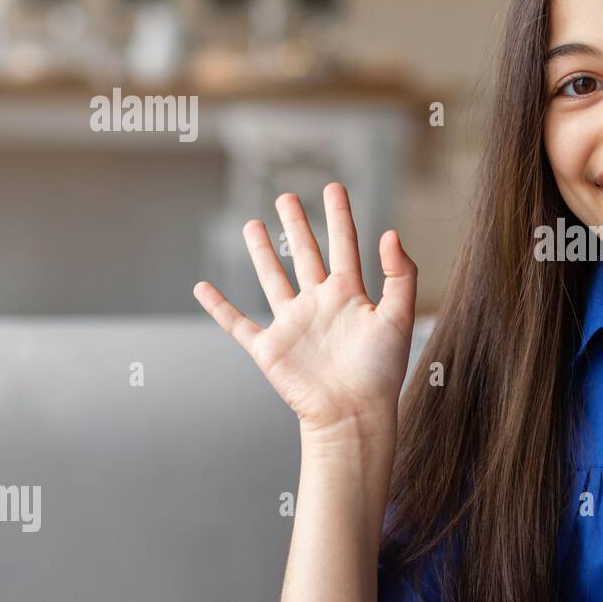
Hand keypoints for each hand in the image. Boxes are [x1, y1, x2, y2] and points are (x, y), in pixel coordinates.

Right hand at [193, 182, 416, 435]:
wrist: (352, 414)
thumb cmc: (380, 372)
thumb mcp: (398, 317)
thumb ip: (399, 275)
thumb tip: (391, 233)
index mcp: (349, 295)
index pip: (344, 245)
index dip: (339, 215)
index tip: (334, 186)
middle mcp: (319, 304)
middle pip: (306, 254)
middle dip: (297, 225)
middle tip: (286, 196)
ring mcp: (292, 324)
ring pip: (272, 278)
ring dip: (262, 253)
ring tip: (252, 224)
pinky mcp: (269, 347)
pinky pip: (238, 323)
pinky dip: (218, 307)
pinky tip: (203, 288)